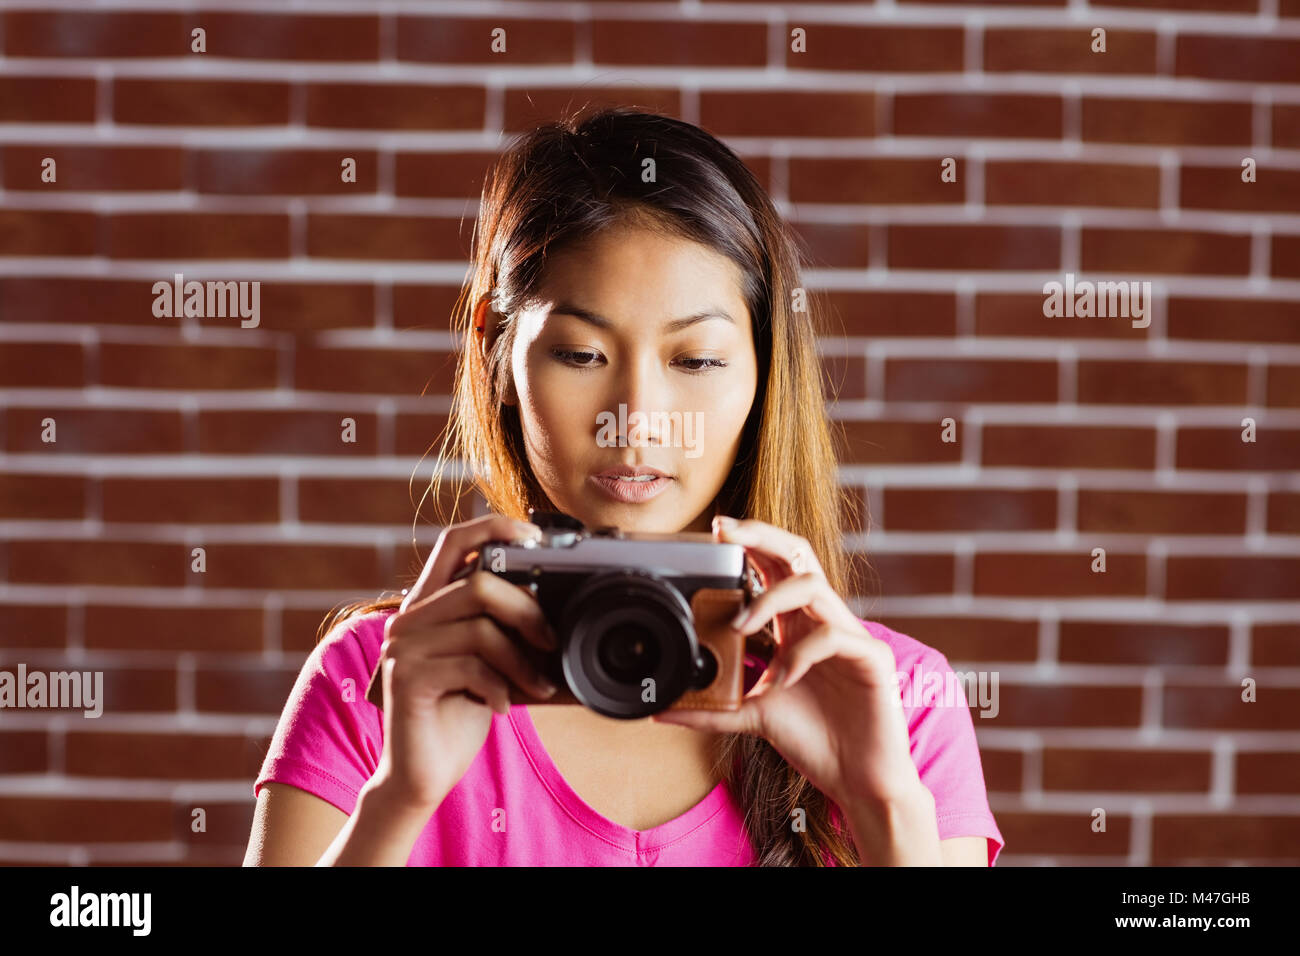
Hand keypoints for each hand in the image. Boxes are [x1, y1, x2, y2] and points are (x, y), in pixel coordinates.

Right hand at [369, 513, 559, 812]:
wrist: (423, 774)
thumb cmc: (461, 712)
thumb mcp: (492, 663)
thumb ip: (509, 631)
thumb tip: (562, 614)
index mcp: (429, 604)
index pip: (455, 541)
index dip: (495, 526)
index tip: (537, 537)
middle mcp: (409, 618)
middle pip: (479, 584)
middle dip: (528, 610)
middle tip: (552, 641)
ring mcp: (403, 647)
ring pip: (481, 628)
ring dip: (522, 660)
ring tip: (538, 686)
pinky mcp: (406, 678)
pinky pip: (471, 666)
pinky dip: (500, 687)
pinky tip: (501, 706)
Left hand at [651, 515, 924, 813]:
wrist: (858, 779)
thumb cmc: (815, 740)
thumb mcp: (752, 717)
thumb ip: (711, 708)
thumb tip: (663, 709)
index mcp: (798, 626)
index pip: (776, 566)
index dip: (750, 541)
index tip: (715, 531)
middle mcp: (823, 621)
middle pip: (799, 554)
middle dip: (762, 535)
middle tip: (725, 533)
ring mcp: (850, 636)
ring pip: (813, 586)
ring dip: (770, 601)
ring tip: (741, 628)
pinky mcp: (873, 658)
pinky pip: (833, 636)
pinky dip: (800, 654)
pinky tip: (782, 680)